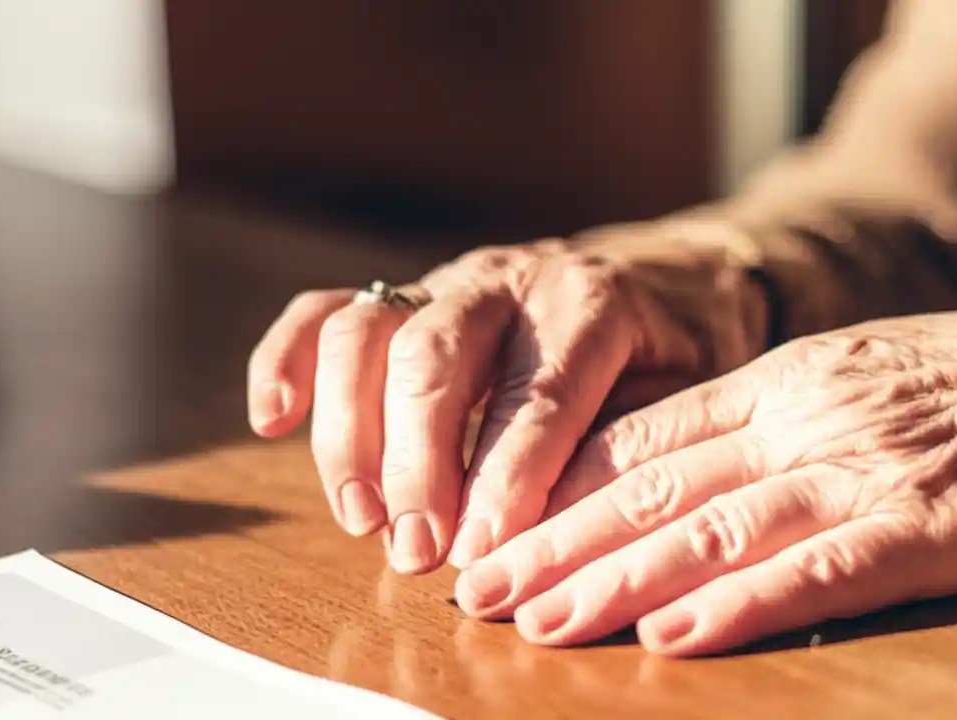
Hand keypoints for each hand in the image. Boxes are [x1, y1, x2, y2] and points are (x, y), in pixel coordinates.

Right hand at [246, 220, 767, 572]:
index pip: (536, 395)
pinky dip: (287, 361)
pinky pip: (328, 313)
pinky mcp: (411, 296)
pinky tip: (273, 419)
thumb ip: (621, 444)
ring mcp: (451, 282)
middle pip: (434, 359)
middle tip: (414, 551)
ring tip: (363, 518)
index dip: (507, 480)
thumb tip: (551, 524)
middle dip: (416, 465)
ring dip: (351, 432)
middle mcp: (511, 280)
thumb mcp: (684, 393)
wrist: (673, 271)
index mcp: (591, 302)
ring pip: (368, 333)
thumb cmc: (678, 344)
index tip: (484, 550)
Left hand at [455, 292, 956, 654]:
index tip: (493, 524)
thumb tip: (677, 458)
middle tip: (479, 588)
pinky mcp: (922, 527)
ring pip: (711, 528)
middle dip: (557, 541)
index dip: (558, 485)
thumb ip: (763, 414)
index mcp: (779, 382)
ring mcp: (856, 472)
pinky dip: (742, 604)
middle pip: (653, 486)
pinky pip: (818, 570)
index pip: (643, 435)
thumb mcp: (848, 372)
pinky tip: (676, 636)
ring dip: (617, 579)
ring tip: (541, 620)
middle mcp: (799, 422)